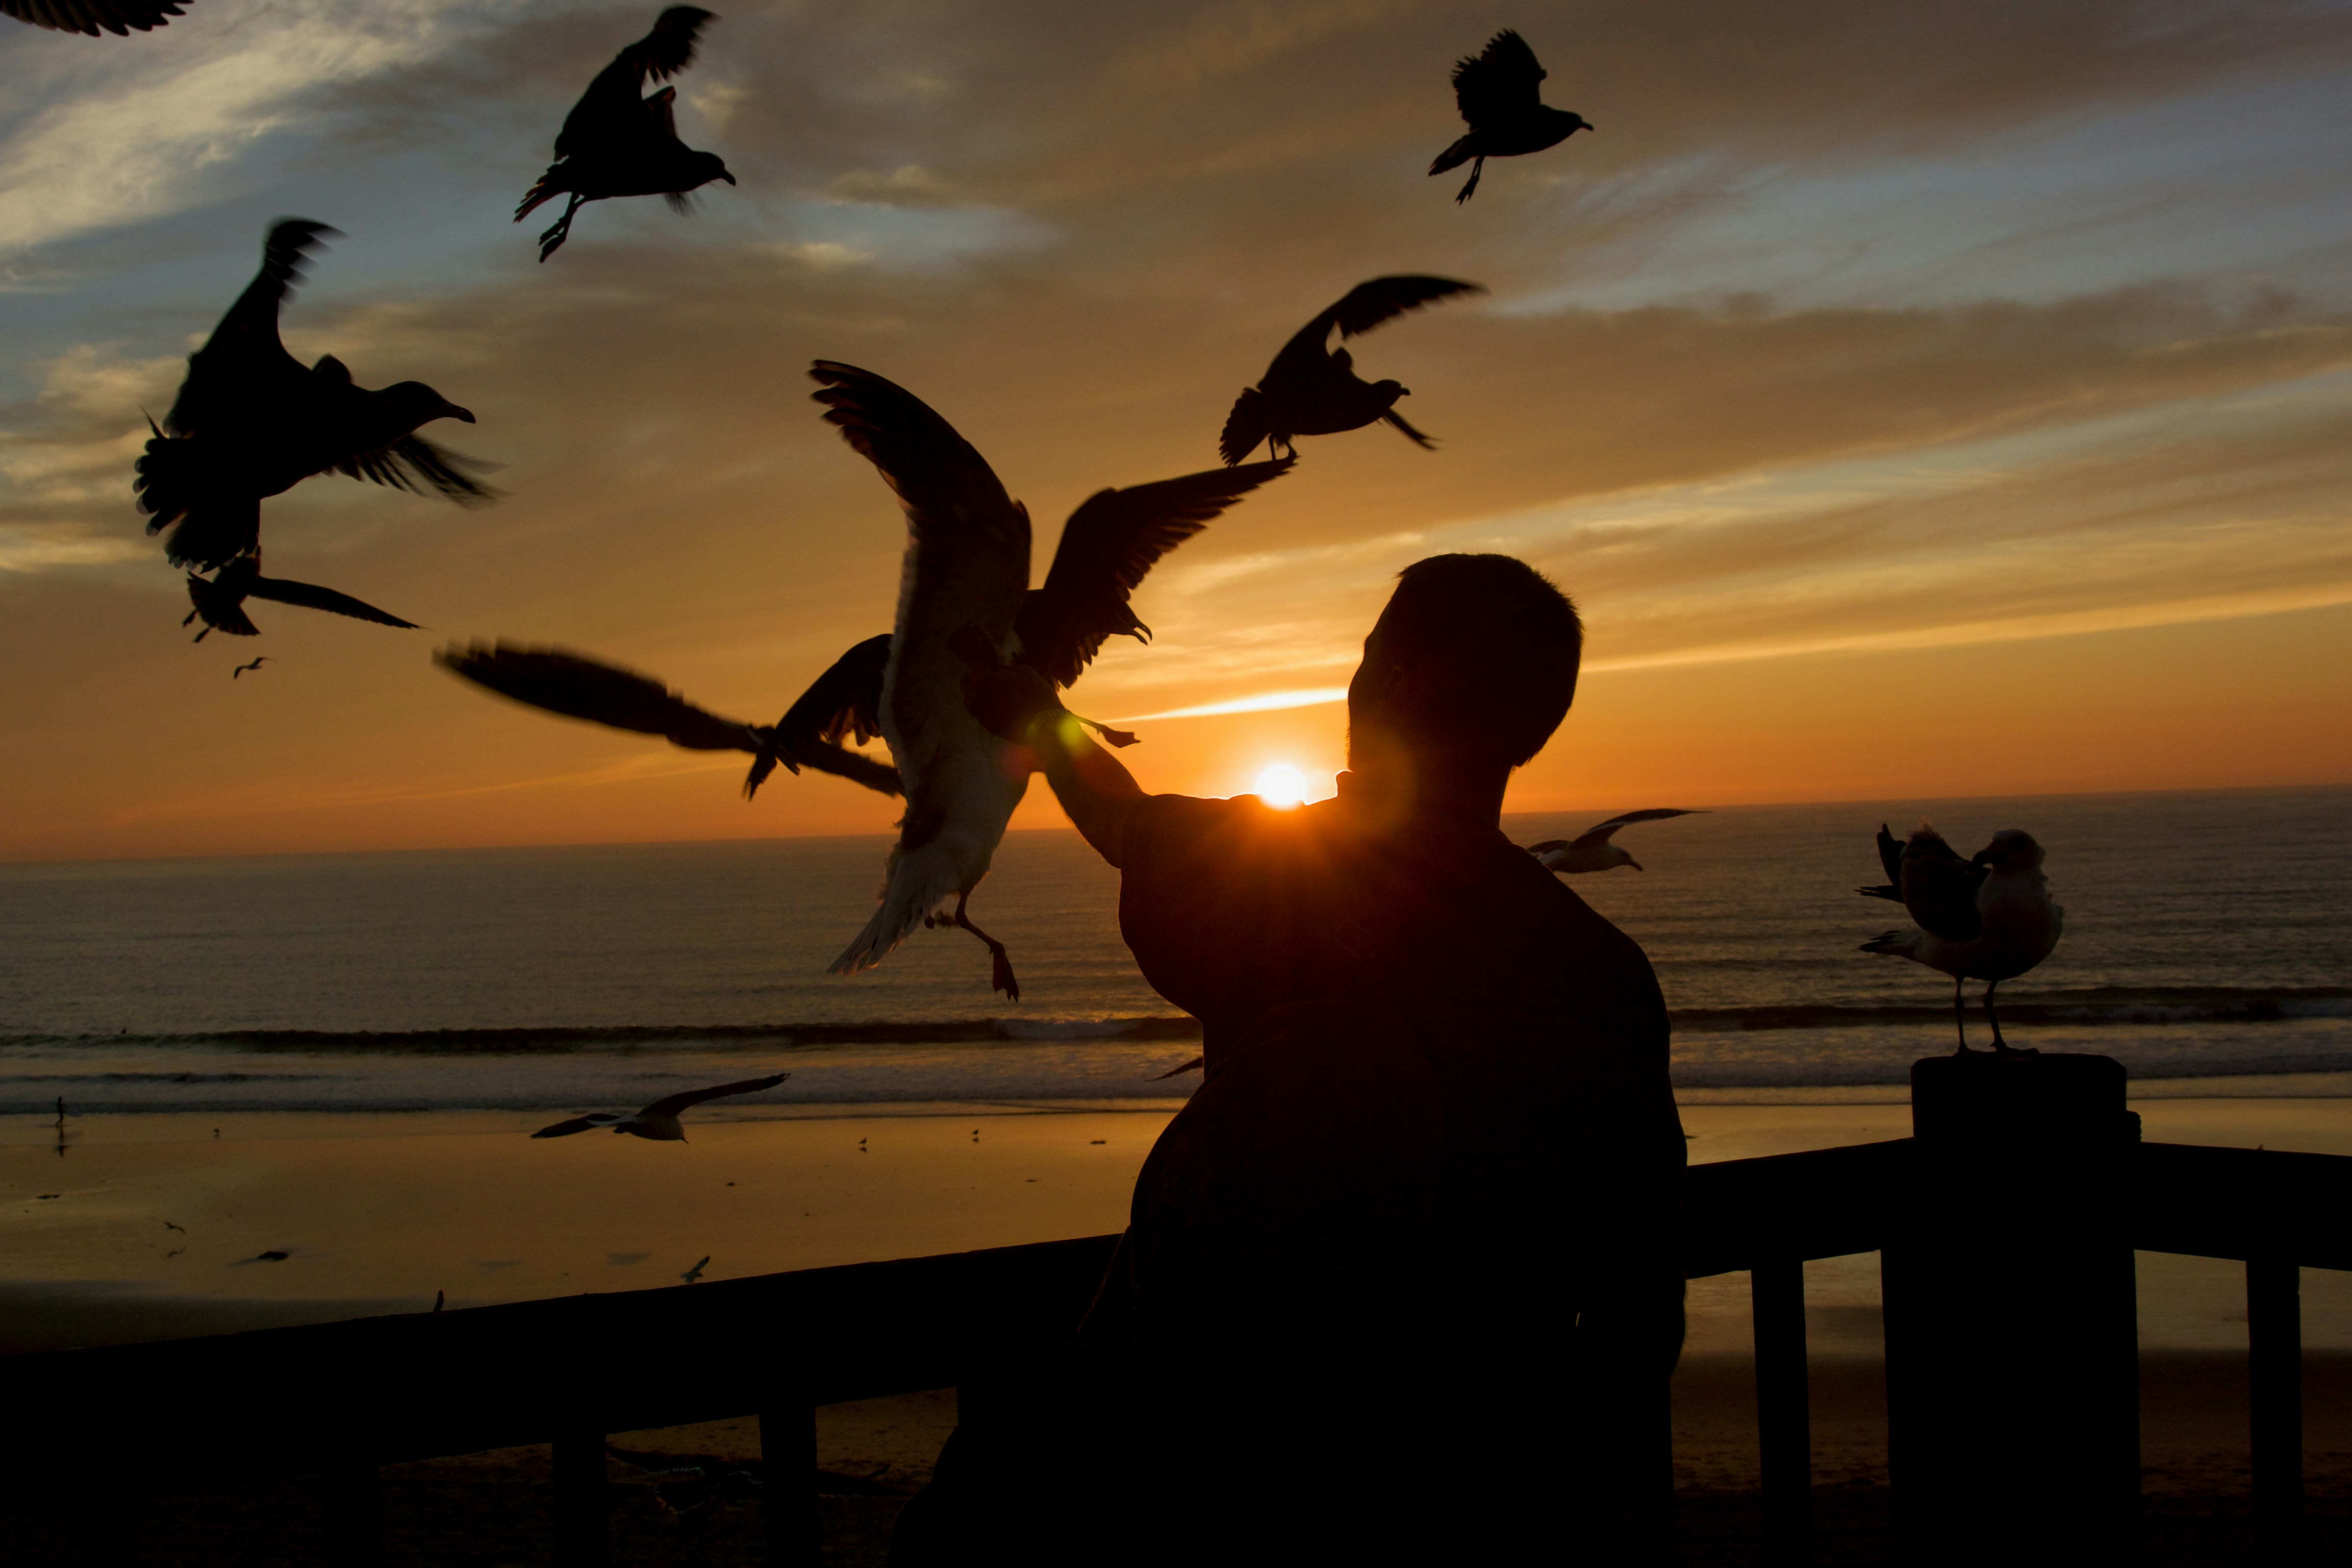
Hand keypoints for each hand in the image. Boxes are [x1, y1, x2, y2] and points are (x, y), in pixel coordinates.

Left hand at [952, 627, 1063, 741]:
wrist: (1044, 727)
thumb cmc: (1035, 694)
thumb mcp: (1024, 672)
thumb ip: (1008, 669)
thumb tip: (1002, 670)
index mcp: (982, 681)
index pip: (972, 666)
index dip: (979, 661)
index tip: (984, 659)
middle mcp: (975, 699)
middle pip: (966, 684)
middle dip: (973, 677)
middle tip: (985, 673)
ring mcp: (980, 716)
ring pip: (972, 700)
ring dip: (978, 693)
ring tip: (992, 690)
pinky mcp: (989, 728)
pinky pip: (982, 712)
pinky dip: (987, 706)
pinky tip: (1000, 704)